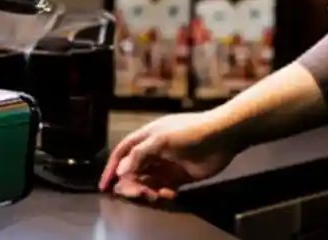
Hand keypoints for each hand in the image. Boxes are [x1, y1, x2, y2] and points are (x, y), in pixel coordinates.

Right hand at [99, 112, 239, 201]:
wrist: (223, 135)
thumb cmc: (190, 132)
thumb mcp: (162, 140)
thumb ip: (140, 155)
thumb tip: (121, 171)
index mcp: (146, 137)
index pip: (123, 153)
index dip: (112, 168)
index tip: (104, 186)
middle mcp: (154, 151)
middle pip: (133, 171)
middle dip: (132, 184)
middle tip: (139, 193)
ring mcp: (167, 164)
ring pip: (147, 181)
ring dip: (147, 190)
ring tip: (155, 195)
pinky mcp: (179, 176)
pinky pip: (163, 188)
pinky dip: (162, 194)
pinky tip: (169, 195)